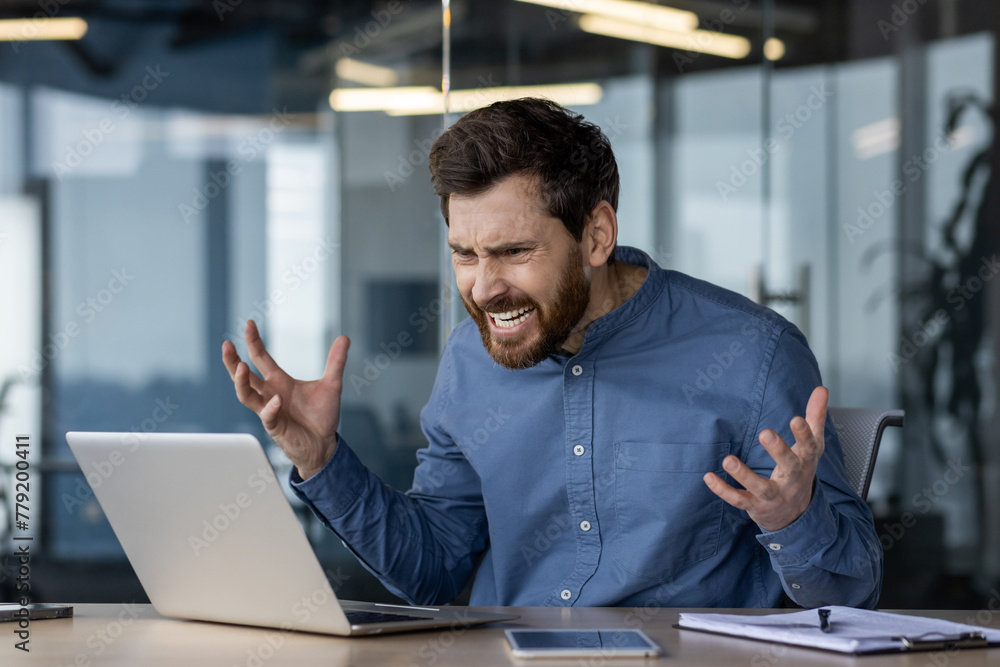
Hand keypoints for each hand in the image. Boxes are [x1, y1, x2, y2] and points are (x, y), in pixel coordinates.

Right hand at [222, 320, 349, 479]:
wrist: (324, 444)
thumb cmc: (321, 416)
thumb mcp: (332, 385)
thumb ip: (336, 362)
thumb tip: (344, 337)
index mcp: (279, 381)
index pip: (260, 358)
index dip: (253, 341)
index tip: (249, 324)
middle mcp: (269, 394)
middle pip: (242, 376)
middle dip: (232, 361)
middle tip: (227, 345)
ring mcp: (269, 411)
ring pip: (245, 395)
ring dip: (241, 382)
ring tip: (241, 366)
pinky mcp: (275, 427)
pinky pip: (267, 416)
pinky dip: (270, 407)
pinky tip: (277, 399)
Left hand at [703, 386, 827, 531]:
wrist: (795, 514)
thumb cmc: (800, 471)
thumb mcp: (811, 446)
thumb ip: (815, 417)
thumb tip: (821, 388)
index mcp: (805, 463)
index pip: (809, 448)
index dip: (804, 435)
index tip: (796, 418)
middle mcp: (792, 481)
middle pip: (789, 467)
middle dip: (778, 451)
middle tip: (765, 433)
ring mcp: (773, 496)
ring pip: (760, 487)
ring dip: (744, 475)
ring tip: (728, 460)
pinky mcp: (755, 506)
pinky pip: (739, 500)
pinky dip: (724, 490)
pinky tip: (709, 477)